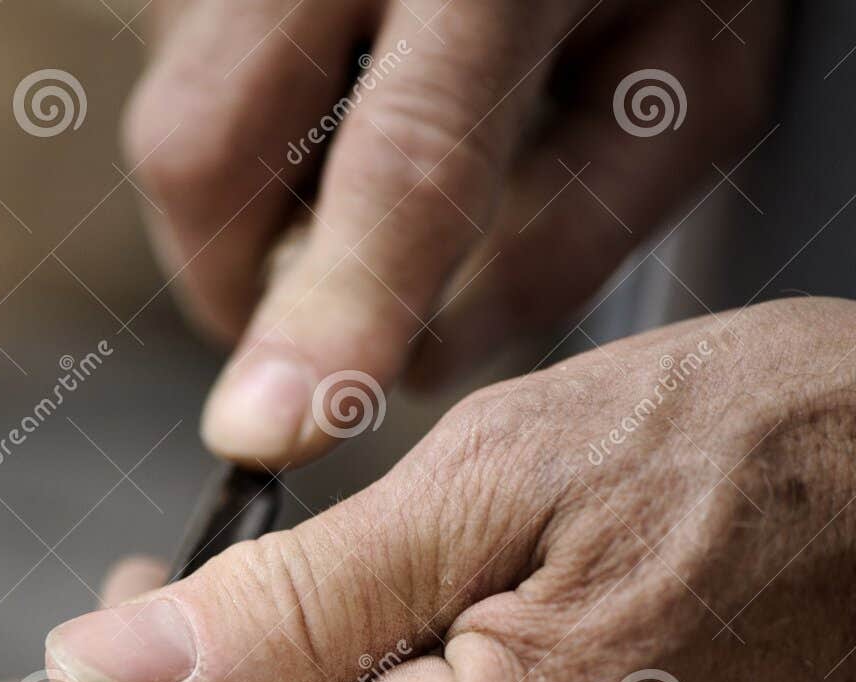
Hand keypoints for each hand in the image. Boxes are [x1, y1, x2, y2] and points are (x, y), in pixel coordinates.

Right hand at [124, 0, 783, 466]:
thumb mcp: (683, 91)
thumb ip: (562, 244)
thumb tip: (414, 369)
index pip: (402, 164)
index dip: (335, 310)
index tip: (273, 432)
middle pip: (203, 149)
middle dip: (237, 283)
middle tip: (319, 320)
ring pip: (172, 120)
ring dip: (239, 210)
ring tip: (351, 179)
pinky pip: (181, 76)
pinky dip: (240, 140)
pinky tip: (333, 104)